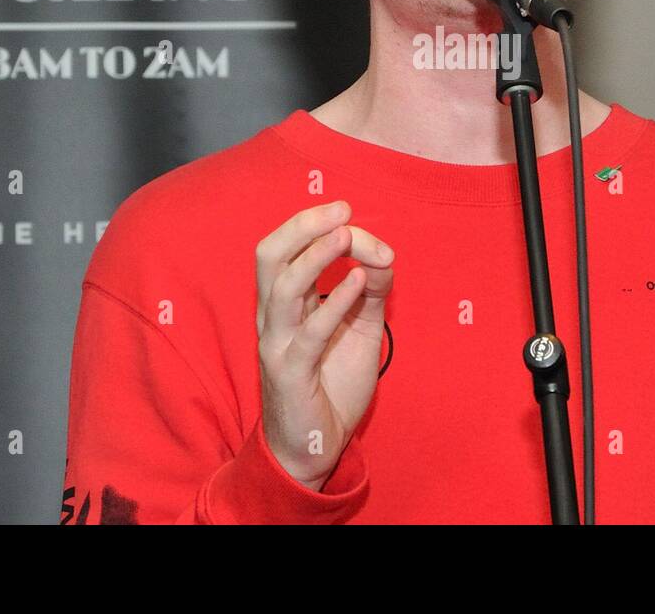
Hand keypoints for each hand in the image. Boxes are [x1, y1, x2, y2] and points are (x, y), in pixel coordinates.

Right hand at [254, 200, 394, 488]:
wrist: (314, 446)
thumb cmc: (331, 383)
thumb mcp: (359, 328)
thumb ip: (372, 292)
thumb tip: (385, 256)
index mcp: (284, 301)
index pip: (290, 247)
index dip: (321, 226)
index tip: (357, 218)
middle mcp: (272, 316)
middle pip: (269, 255)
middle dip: (303, 225)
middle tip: (341, 209)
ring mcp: (277, 343)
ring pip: (282, 287)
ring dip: (315, 255)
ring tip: (346, 235)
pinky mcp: (290, 373)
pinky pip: (309, 332)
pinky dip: (335, 302)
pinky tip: (359, 283)